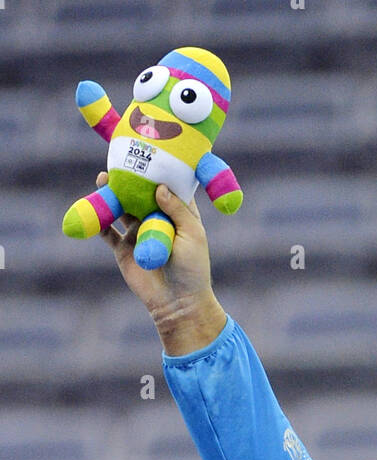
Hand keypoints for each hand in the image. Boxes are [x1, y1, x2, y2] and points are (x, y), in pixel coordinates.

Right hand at [97, 172, 226, 352]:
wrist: (177, 303)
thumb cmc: (192, 269)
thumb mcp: (192, 235)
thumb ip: (177, 210)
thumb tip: (160, 186)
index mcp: (178, 213)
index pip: (167, 185)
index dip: (158, 168)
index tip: (148, 147)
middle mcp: (156, 219)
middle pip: (139, 193)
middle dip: (129, 177)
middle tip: (118, 160)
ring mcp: (137, 233)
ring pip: (121, 209)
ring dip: (111, 194)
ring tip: (103, 179)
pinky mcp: (123, 250)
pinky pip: (107, 232)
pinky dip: (99, 221)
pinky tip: (93, 209)